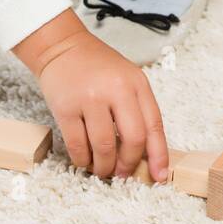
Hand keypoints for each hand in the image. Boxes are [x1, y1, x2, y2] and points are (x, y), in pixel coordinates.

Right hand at [15, 13, 169, 182]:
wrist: (63, 47)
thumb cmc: (98, 67)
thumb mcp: (127, 79)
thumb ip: (137, 109)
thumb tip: (144, 152)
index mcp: (136, 83)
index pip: (154, 124)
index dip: (159, 154)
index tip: (159, 176)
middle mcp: (116, 90)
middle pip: (133, 139)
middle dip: (129, 164)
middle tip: (122, 174)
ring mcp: (90, 99)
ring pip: (105, 146)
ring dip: (104, 167)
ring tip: (103, 170)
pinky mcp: (66, 108)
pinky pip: (78, 146)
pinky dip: (83, 160)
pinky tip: (85, 160)